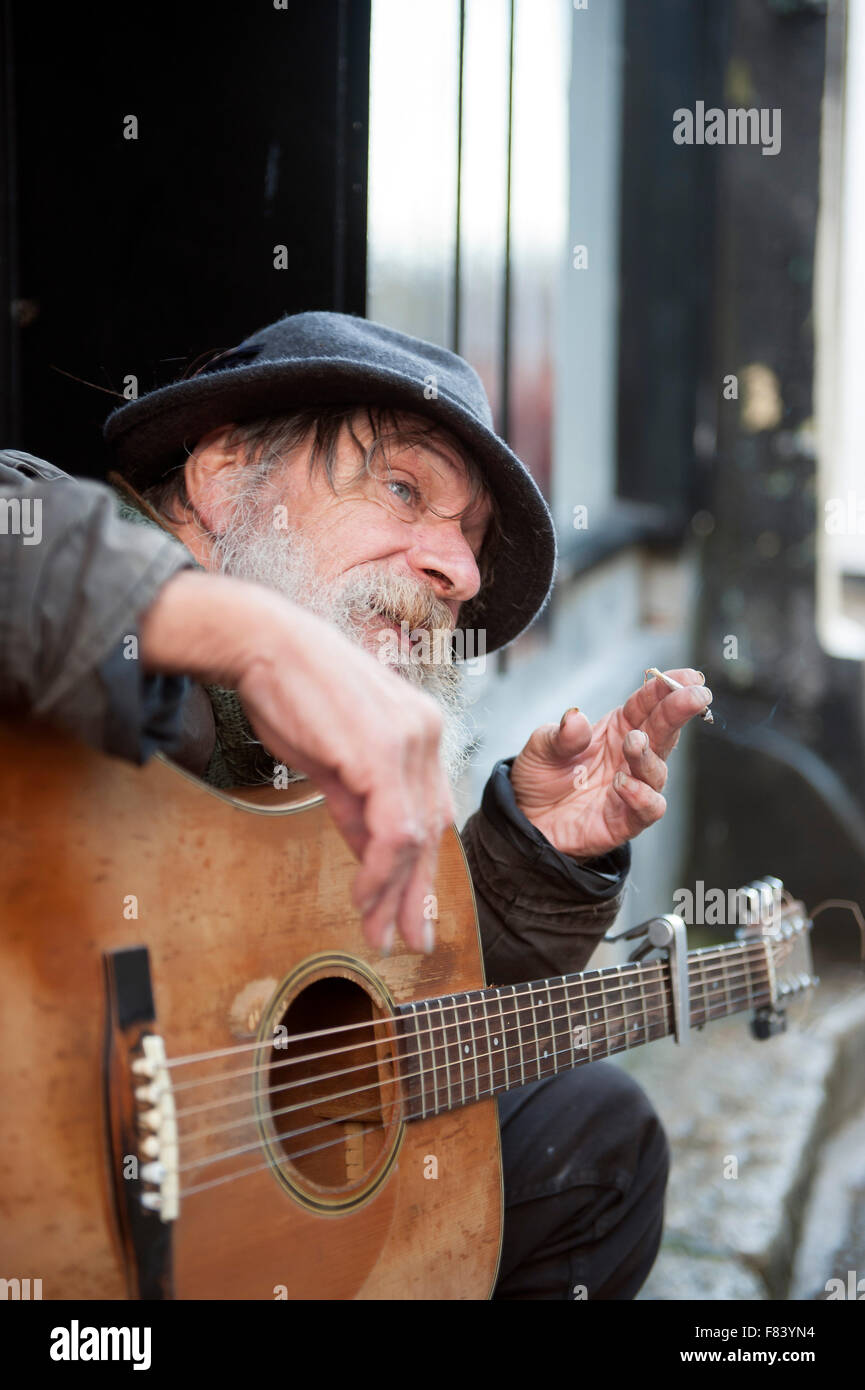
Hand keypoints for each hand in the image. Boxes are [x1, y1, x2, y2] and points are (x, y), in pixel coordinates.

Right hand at [139, 570, 452, 955]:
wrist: (261, 644)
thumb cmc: (292, 692)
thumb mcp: (333, 758)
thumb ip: (357, 805)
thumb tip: (371, 854)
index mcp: (420, 729)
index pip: (431, 812)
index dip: (422, 867)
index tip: (408, 910)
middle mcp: (427, 733)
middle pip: (432, 830)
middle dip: (418, 893)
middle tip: (410, 940)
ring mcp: (411, 741)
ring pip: (415, 838)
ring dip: (395, 893)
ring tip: (380, 932)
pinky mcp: (385, 753)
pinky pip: (394, 831)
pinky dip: (381, 872)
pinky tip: (365, 897)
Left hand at [509, 668, 711, 859]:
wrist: (527, 821)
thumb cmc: (542, 778)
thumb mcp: (541, 748)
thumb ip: (560, 735)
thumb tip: (576, 718)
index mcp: (616, 729)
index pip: (647, 704)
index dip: (667, 688)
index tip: (689, 675)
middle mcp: (631, 757)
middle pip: (663, 731)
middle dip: (680, 711)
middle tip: (695, 696)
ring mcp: (633, 788)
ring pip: (657, 770)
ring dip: (649, 754)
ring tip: (634, 741)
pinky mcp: (626, 820)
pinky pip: (649, 809)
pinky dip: (642, 796)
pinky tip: (623, 784)